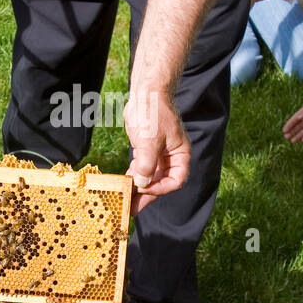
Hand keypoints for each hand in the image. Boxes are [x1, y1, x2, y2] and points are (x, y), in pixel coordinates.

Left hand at [125, 90, 190, 214]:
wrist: (146, 93)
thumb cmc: (154, 112)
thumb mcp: (150, 139)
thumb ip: (147, 163)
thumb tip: (142, 183)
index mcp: (180, 155)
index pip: (175, 180)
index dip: (161, 188)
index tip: (145, 188)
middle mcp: (171, 158)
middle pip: (161, 182)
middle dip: (146, 195)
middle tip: (132, 209)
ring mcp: (158, 155)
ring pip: (149, 178)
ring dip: (137, 189)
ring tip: (124, 202)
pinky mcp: (145, 151)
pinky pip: (140, 169)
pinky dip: (132, 177)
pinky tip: (122, 187)